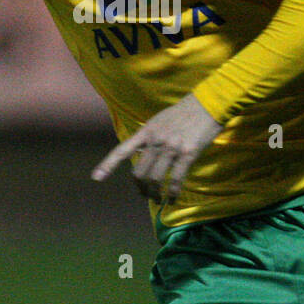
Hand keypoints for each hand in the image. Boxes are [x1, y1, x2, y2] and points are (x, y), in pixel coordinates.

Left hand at [91, 93, 223, 203]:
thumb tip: (142, 155)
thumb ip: (149, 138)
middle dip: (140, 188)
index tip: (96, 178)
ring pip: (155, 179)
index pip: (122, 150)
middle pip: (139, 172)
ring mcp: (172, 148)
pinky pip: (176, 179)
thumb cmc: (184, 112)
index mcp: (146, 131)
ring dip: (154, 194)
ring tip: (158, 199)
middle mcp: (156, 140)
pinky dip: (172, 193)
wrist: (207, 104)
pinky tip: (172, 198)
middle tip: (145, 194)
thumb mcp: (160, 121)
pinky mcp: (188, 154)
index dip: (108, 165)